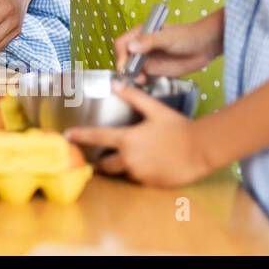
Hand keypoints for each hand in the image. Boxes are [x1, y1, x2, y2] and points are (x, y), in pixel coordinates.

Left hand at [65, 82, 214, 186]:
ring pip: (122, 173)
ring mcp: (140, 174)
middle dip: (100, 161)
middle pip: (105, 165)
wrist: (202, 150)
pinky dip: (137, 173)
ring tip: (130, 157)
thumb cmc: (178, 128)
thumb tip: (115, 83)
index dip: (79, 136)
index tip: (67, 136)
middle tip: (100, 156)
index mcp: (127, 140)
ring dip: (121, 167)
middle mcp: (129, 159)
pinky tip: (147, 164)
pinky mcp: (150, 185)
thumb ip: (134, 97)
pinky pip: (137, 180)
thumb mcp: (155, 109)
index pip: (96, 138)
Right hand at [113, 15, 223, 77]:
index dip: (121, 55)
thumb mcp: (167, 37)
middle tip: (134, 77)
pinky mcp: (157, 70)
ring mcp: (149, 59)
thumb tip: (131, 47)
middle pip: (125, 59)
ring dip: (134, 77)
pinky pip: (144, 78)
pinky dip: (143, 83)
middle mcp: (141, 47)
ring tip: (142, 81)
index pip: (122, 44)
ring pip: (133, 70)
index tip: (125, 66)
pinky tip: (147, 84)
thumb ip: (149, 41)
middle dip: (127, 69)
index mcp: (140, 34)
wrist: (207, 45)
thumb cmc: (187, 36)